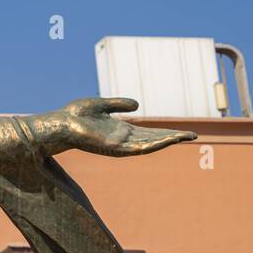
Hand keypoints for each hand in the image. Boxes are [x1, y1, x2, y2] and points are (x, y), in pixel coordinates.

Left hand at [26, 98, 196, 157]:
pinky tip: (167, 140)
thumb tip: (137, 105)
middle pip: (153, 139)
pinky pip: (138, 147)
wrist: (60, 124)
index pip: (147, 132)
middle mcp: (122, 138)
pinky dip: (154, 144)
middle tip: (192, 135)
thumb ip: (118, 104)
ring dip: (168, 140)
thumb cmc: (75, 116)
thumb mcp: (101, 105)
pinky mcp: (115, 148)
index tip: (181, 131)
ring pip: (149, 144)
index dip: (164, 132)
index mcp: (120, 130)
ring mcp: (120, 144)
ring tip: (186, 136)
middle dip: (172, 137)